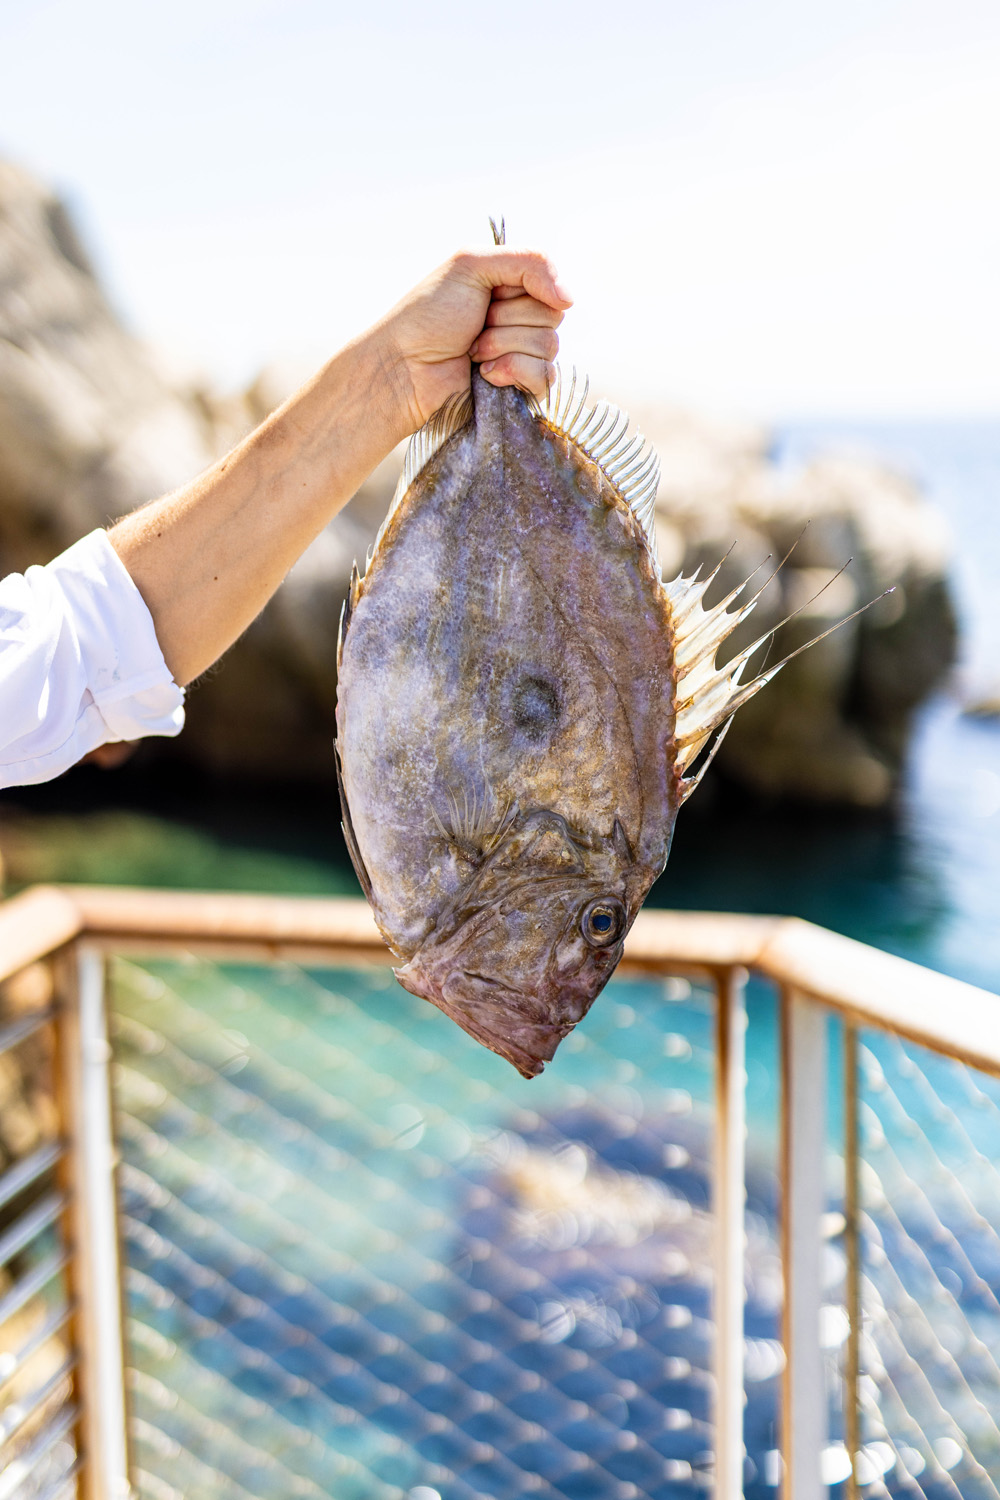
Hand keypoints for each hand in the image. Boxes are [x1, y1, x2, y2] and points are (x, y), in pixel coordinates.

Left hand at [379, 247, 572, 432]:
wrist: (404, 369)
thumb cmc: (428, 315)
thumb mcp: (472, 266)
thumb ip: (529, 263)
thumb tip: (571, 299)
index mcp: (510, 288)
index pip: (550, 285)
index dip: (521, 292)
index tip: (488, 296)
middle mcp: (519, 320)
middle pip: (552, 317)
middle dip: (509, 321)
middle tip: (476, 325)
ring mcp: (521, 356)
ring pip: (549, 347)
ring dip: (504, 347)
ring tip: (473, 352)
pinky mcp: (519, 389)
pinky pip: (545, 379)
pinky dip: (513, 373)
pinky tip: (484, 375)